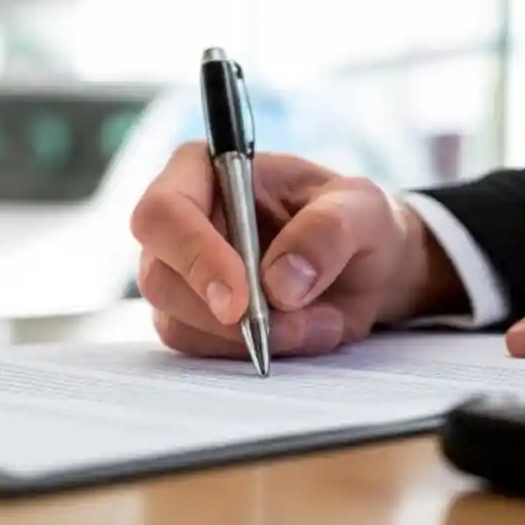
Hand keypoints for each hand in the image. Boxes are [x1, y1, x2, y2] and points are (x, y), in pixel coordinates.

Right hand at [130, 143, 461, 356]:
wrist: (365, 269)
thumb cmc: (353, 221)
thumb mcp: (362, 210)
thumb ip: (327, 232)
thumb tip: (279, 284)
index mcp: (204, 171)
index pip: (164, 211)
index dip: (194, 257)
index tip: (240, 300)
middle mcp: (180, 223)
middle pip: (160, 278)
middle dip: (226, 317)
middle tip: (292, 325)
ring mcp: (182, 276)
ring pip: (178, 324)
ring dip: (250, 340)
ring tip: (319, 322)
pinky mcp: (194, 320)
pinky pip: (203, 351)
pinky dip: (253, 354)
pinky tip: (302, 334)